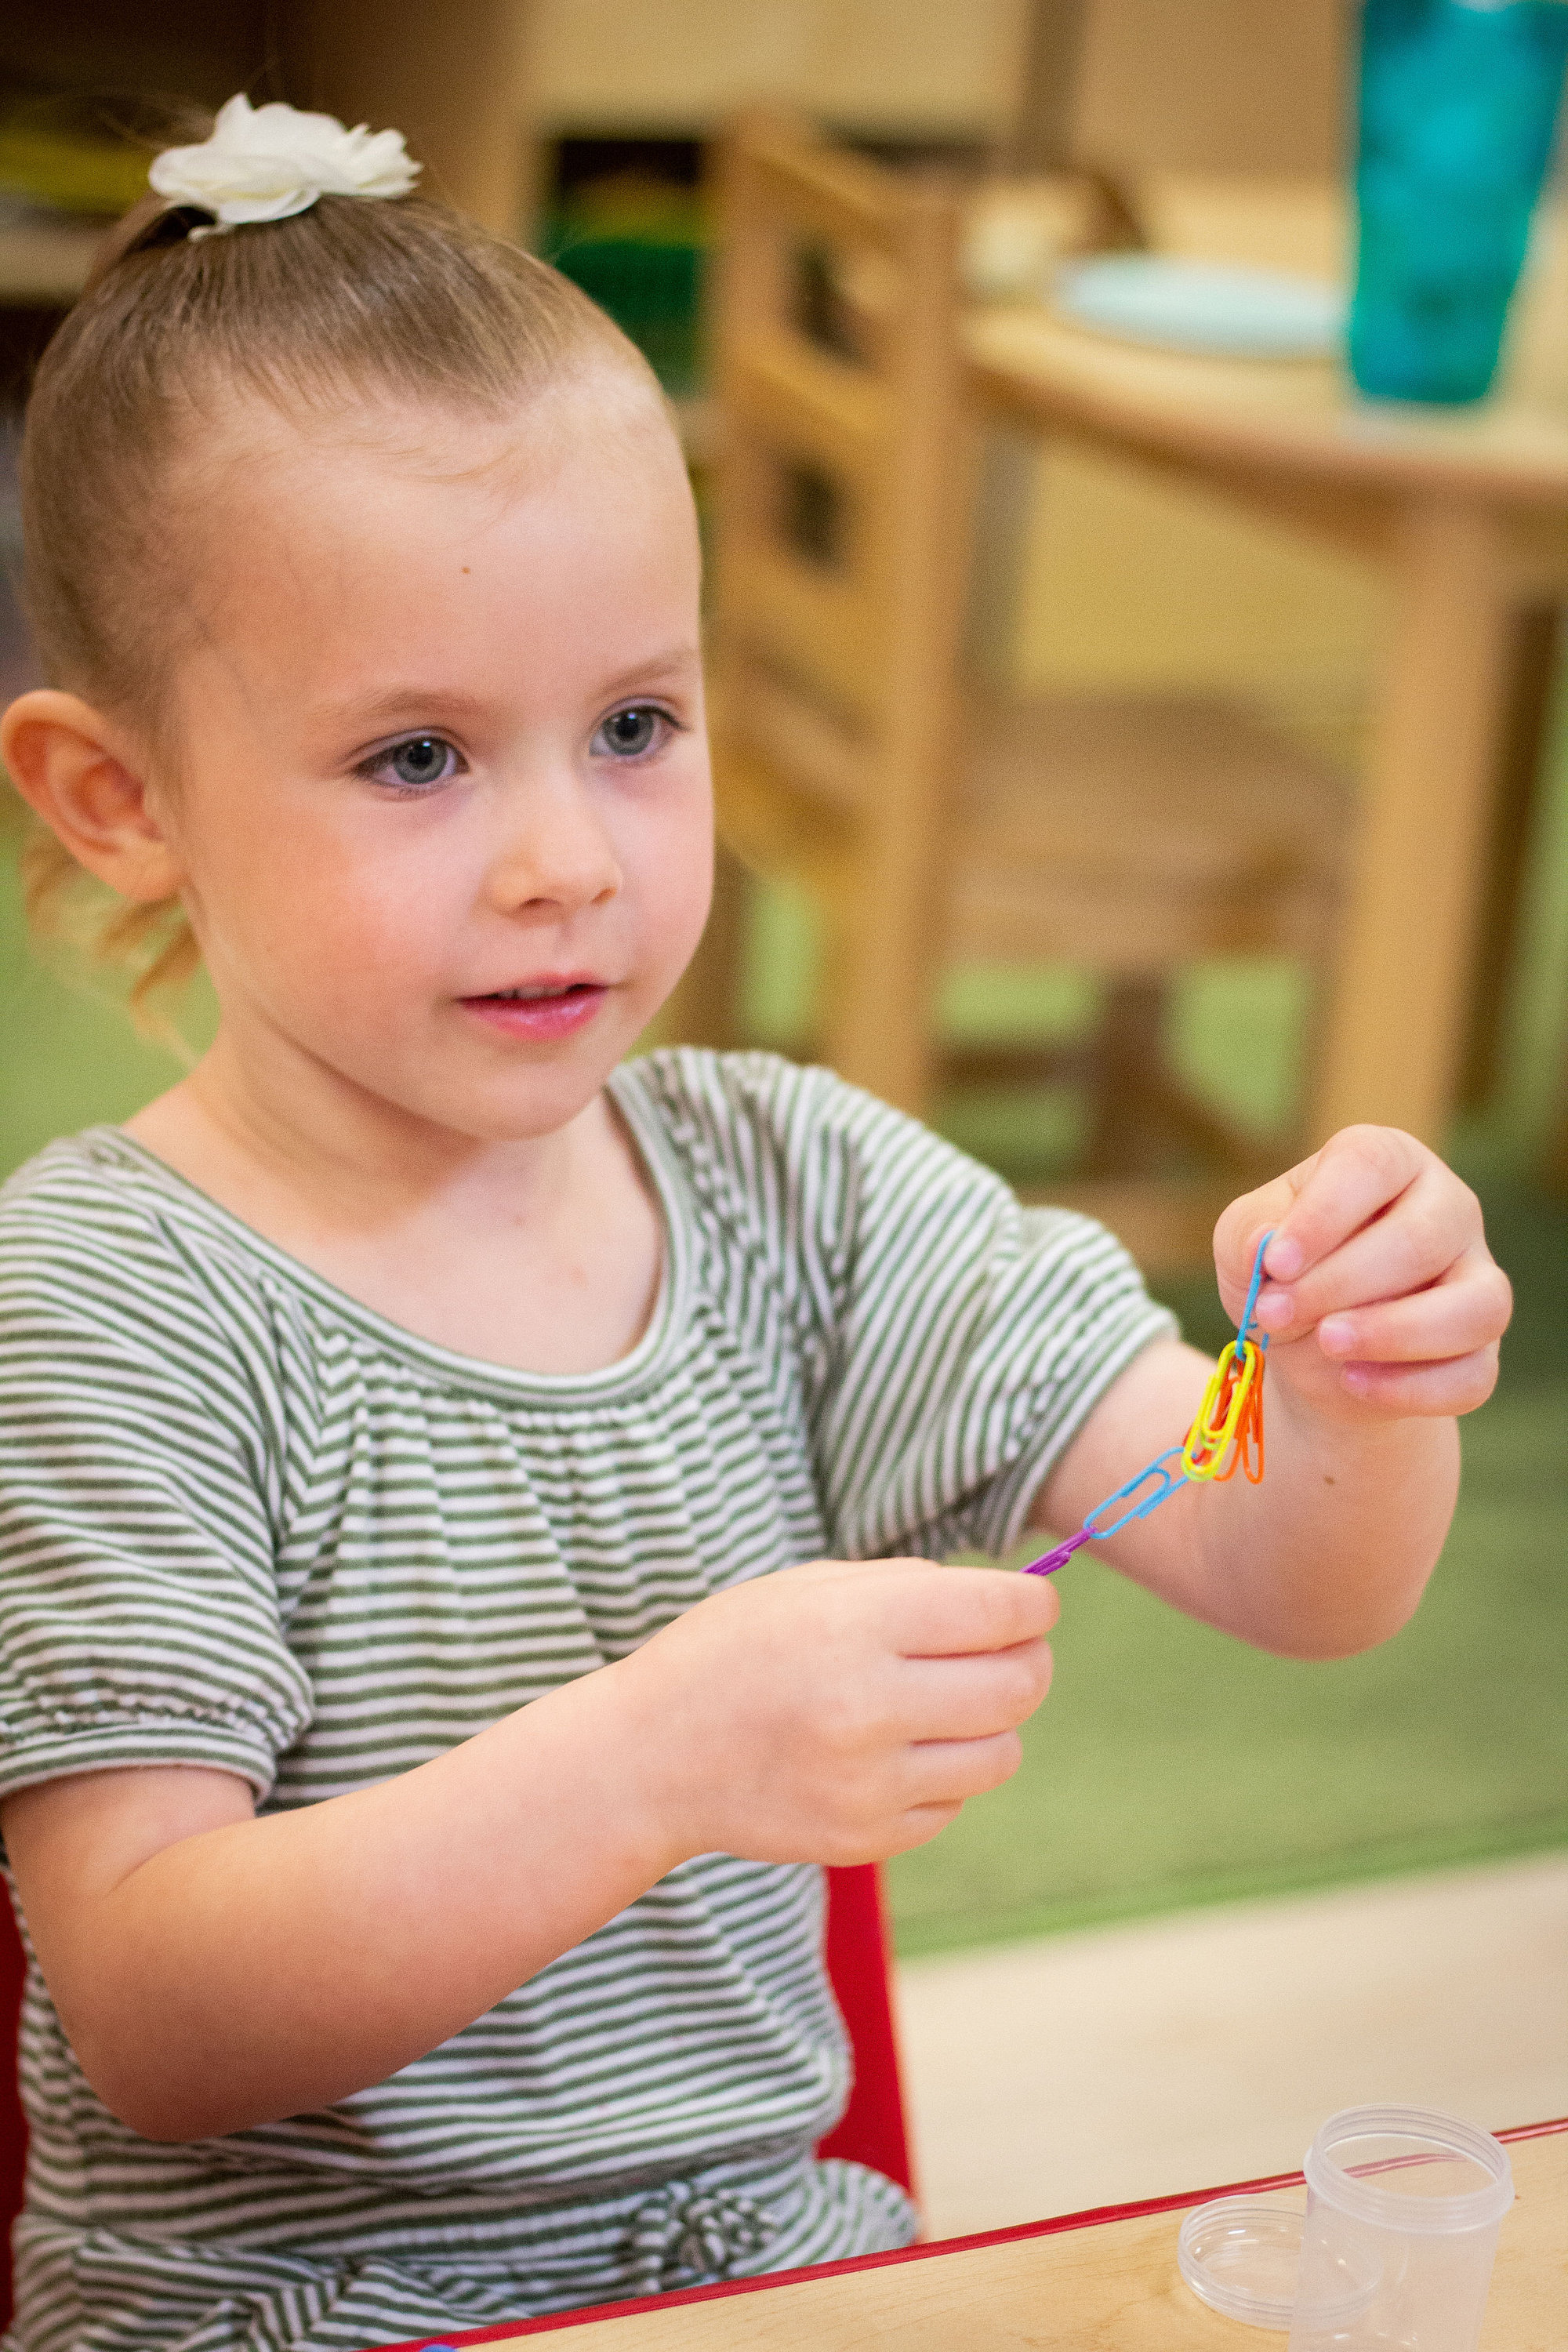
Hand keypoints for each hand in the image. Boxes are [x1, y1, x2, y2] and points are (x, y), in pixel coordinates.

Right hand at [617, 1557, 1055, 1868]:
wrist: (650, 1757)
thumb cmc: (734, 1652)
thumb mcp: (808, 1587)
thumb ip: (909, 1586)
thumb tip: (1013, 1604)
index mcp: (855, 1625)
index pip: (1003, 1614)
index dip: (1036, 1604)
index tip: (1032, 1606)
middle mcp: (868, 1706)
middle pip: (1018, 1687)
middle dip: (1027, 1662)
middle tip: (1004, 1654)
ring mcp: (868, 1783)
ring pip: (1000, 1754)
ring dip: (990, 1724)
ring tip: (940, 1705)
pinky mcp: (864, 1838)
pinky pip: (952, 1804)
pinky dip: (941, 1775)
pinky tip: (892, 1753)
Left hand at [1215, 1125, 1510, 1425]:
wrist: (1308, 1351)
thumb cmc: (1281, 1274)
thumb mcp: (1244, 1241)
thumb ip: (1250, 1234)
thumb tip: (1264, 1245)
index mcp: (1388, 1161)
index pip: (1370, 1165)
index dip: (1322, 1214)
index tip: (1275, 1263)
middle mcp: (1448, 1209)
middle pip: (1420, 1239)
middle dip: (1339, 1284)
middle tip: (1276, 1313)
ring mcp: (1478, 1280)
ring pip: (1476, 1307)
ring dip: (1394, 1333)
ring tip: (1326, 1344)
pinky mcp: (1482, 1351)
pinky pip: (1473, 1375)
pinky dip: (1411, 1387)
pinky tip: (1352, 1381)